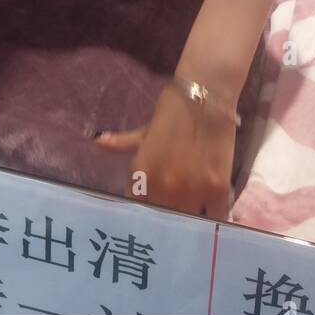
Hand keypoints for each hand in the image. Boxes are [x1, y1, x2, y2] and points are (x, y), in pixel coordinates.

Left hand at [94, 83, 235, 219]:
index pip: (137, 207)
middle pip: (163, 218)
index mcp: (143, 173)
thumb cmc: (172, 109)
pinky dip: (213, 214)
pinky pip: (214, 216)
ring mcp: (192, 190)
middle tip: (173, 213)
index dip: (144, 210)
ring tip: (192, 213)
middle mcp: (164, 187)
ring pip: (187, 220)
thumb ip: (121, 142)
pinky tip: (212, 210)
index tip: (151, 211)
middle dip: (166, 217)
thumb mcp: (144, 130)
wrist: (206, 94)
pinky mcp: (217, 188)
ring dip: (188, 217)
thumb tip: (97, 140)